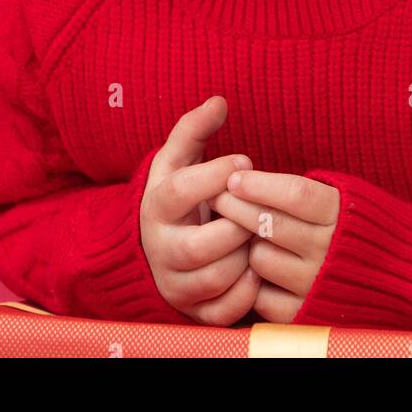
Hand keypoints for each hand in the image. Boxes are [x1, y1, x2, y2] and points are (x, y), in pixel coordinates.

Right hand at [139, 97, 261, 323]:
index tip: (244, 161)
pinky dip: (247, 291)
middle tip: (256, 207)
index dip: (216, 175)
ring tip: (256, 235)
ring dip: (246, 255)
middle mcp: (160, 248)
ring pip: (217, 278)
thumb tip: (219, 100)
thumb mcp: (178, 158)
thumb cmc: (178, 193)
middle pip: (201, 244)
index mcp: (155, 206)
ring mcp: (175, 283)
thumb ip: (195, 128)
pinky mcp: (192, 311)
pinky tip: (255, 266)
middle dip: (238, 223)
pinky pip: (224, 311)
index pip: (180, 191)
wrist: (157, 245)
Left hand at [210, 170, 339, 321]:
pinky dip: (252, 282)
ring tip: (250, 239)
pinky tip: (255, 268)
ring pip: (260, 258)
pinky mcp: (300, 313)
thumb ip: (291, 190)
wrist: (367, 276)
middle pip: (271, 224)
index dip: (259, 184)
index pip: (295, 194)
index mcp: (339, 214)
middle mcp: (329, 250)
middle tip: (219, 198)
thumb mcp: (327, 198)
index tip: (234, 178)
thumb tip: (239, 180)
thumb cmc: (331, 226)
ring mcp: (315, 284)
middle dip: (236, 206)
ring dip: (248, 246)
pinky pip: (259, 295)